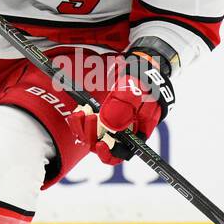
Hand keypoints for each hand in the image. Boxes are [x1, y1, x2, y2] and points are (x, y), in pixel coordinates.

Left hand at [70, 50, 172, 164]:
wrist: (140, 69)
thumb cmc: (144, 83)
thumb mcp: (136, 92)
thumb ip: (124, 107)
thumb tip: (110, 126)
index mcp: (136, 133)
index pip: (122, 154)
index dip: (109, 154)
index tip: (100, 144)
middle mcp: (121, 133)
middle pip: (101, 146)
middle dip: (91, 135)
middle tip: (90, 116)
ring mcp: (109, 126)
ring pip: (90, 136)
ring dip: (82, 127)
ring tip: (81, 112)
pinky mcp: (100, 116)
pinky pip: (86, 124)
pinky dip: (80, 120)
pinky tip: (79, 110)